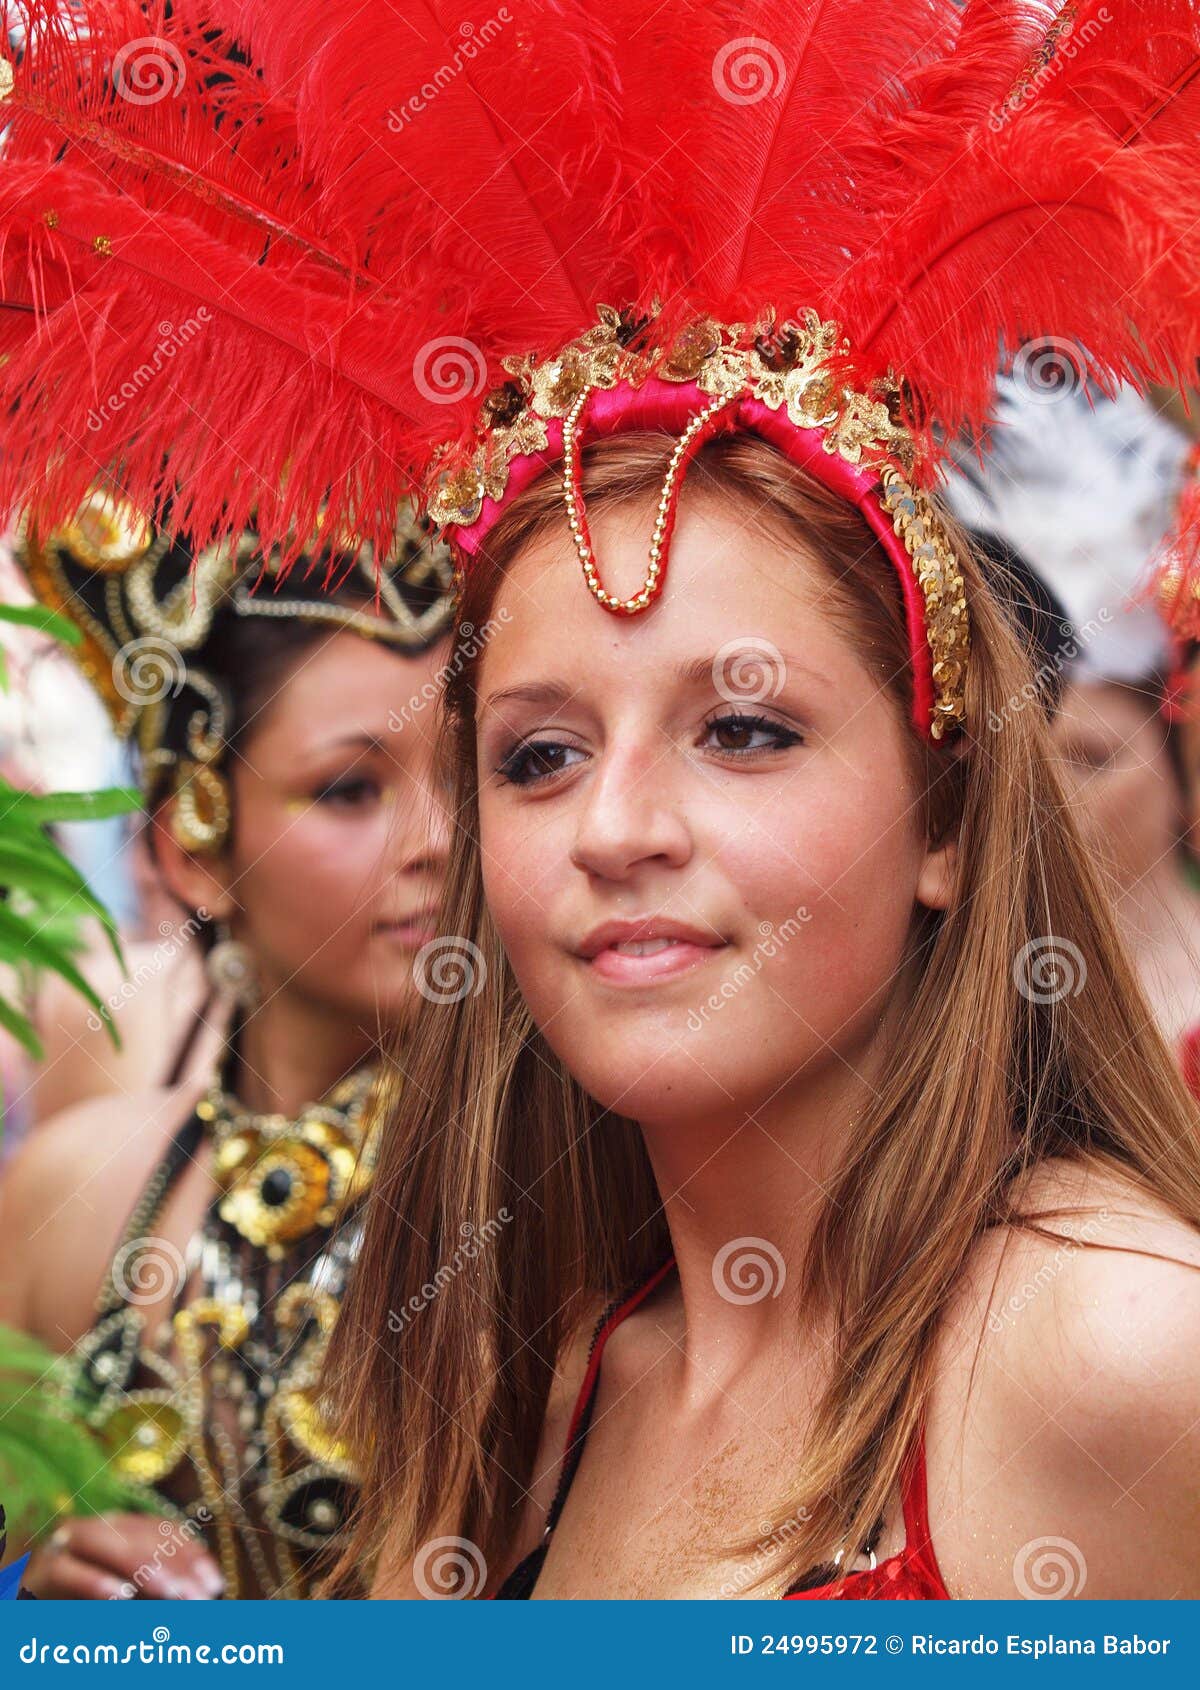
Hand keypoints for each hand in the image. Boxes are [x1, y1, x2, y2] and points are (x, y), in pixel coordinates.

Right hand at [22, 1513, 224, 1599]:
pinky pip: (70, 1572)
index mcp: (120, 1527)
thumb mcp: (129, 1591)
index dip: (192, 1555)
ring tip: (175, 1594)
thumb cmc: (84, 1601)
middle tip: (200, 1596)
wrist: (30, 1598)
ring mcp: (68, 1544)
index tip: (215, 1584)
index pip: (164, 1531)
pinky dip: (96, 1583)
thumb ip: (157, 1587)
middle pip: (141, 1535)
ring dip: (145, 1570)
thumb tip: (202, 1591)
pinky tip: (122, 1598)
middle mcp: (97, 1527)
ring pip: (109, 1545)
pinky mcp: (43, 1569)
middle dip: (175, 1565)